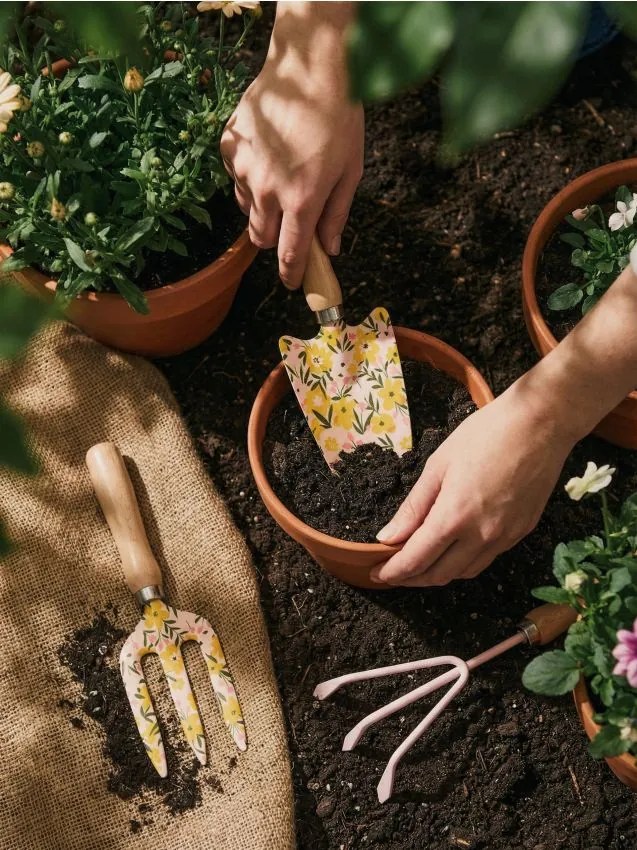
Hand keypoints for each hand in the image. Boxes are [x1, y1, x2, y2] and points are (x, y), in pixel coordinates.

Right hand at [220, 2, 363, 287]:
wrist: (309, 66)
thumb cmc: (339, 118)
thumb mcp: (350, 172)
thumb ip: (336, 216)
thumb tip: (331, 250)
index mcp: (302, 200)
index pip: (290, 255)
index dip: (292, 274)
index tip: (294, 283)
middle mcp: (267, 190)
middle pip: (261, 239)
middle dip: (276, 238)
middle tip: (291, 221)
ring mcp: (243, 169)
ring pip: (248, 209)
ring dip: (263, 205)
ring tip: (284, 173)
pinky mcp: (229, 149)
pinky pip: (237, 178)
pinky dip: (251, 175)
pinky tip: (270, 152)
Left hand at [371, 389, 574, 586]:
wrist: (541, 424)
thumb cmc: (486, 434)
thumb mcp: (439, 465)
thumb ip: (413, 506)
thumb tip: (389, 536)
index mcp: (455, 516)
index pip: (416, 560)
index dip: (393, 572)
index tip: (377, 573)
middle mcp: (482, 536)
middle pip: (439, 575)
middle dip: (412, 578)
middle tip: (393, 571)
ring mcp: (505, 537)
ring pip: (465, 572)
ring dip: (438, 574)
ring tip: (419, 563)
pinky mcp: (522, 532)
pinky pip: (486, 559)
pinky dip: (463, 562)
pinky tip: (452, 549)